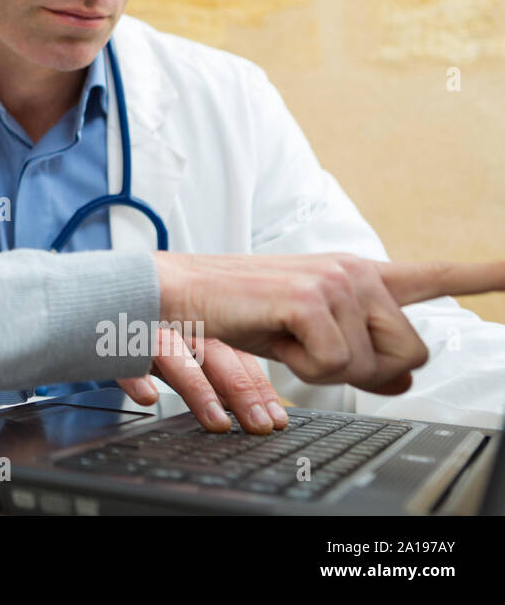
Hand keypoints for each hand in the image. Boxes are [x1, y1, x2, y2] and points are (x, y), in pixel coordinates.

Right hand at [118, 328, 288, 433]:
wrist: (84, 302)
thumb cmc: (140, 329)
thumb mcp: (181, 343)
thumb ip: (211, 365)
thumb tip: (247, 404)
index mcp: (199, 324)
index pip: (238, 354)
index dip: (260, 387)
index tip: (277, 419)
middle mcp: (175, 325)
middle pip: (215, 355)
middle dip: (241, 392)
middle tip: (259, 425)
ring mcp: (142, 331)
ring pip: (176, 356)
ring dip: (197, 389)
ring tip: (215, 421)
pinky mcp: (108, 341)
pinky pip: (122, 357)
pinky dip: (135, 376)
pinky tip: (146, 397)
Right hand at [155, 253, 504, 393]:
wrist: (179, 293)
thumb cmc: (238, 312)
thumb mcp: (306, 338)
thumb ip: (361, 356)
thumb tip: (403, 381)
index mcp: (359, 277)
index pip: (438, 276)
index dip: (489, 274)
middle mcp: (356, 272)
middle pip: (410, 354)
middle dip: (368, 372)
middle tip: (313, 352)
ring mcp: (337, 281)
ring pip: (371, 366)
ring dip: (326, 370)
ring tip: (285, 339)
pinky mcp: (313, 298)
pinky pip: (336, 365)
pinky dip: (303, 367)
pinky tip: (275, 337)